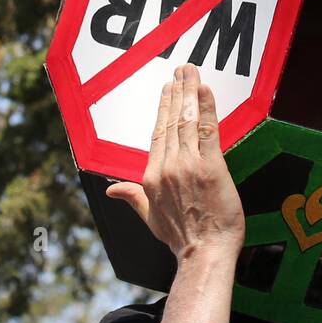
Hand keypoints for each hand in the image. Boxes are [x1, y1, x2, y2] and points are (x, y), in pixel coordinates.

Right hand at [107, 64, 245, 264]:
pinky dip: (206, 108)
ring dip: (190, 93)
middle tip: (181, 69)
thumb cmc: (180, 238)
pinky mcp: (211, 167)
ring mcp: (189, 165)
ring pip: (187, 121)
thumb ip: (131, 198)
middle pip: (172, 121)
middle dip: (177, 92)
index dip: (163, 108)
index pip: (157, 133)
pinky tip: (206, 90)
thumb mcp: (150, 218)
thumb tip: (110, 189)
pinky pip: (208, 131)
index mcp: (152, 177)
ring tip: (192, 72)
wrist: (204, 253)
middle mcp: (168, 166)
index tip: (167, 89)